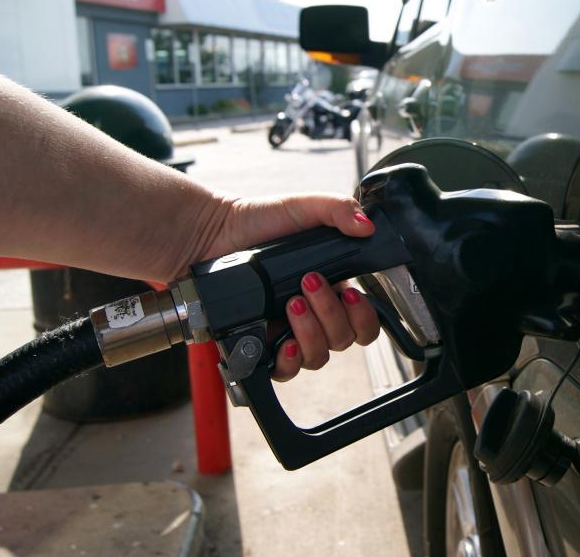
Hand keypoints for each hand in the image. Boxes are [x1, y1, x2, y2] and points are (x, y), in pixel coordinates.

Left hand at [196, 193, 380, 380]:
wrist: (211, 234)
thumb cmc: (256, 222)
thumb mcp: (302, 208)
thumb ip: (338, 209)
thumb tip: (367, 227)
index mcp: (331, 290)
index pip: (363, 321)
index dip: (364, 315)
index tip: (350, 293)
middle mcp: (313, 317)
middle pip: (343, 339)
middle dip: (330, 312)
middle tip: (308, 282)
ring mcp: (287, 333)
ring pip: (318, 356)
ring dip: (311, 331)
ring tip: (291, 302)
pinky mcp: (261, 347)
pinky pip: (285, 372)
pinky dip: (290, 361)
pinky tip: (285, 343)